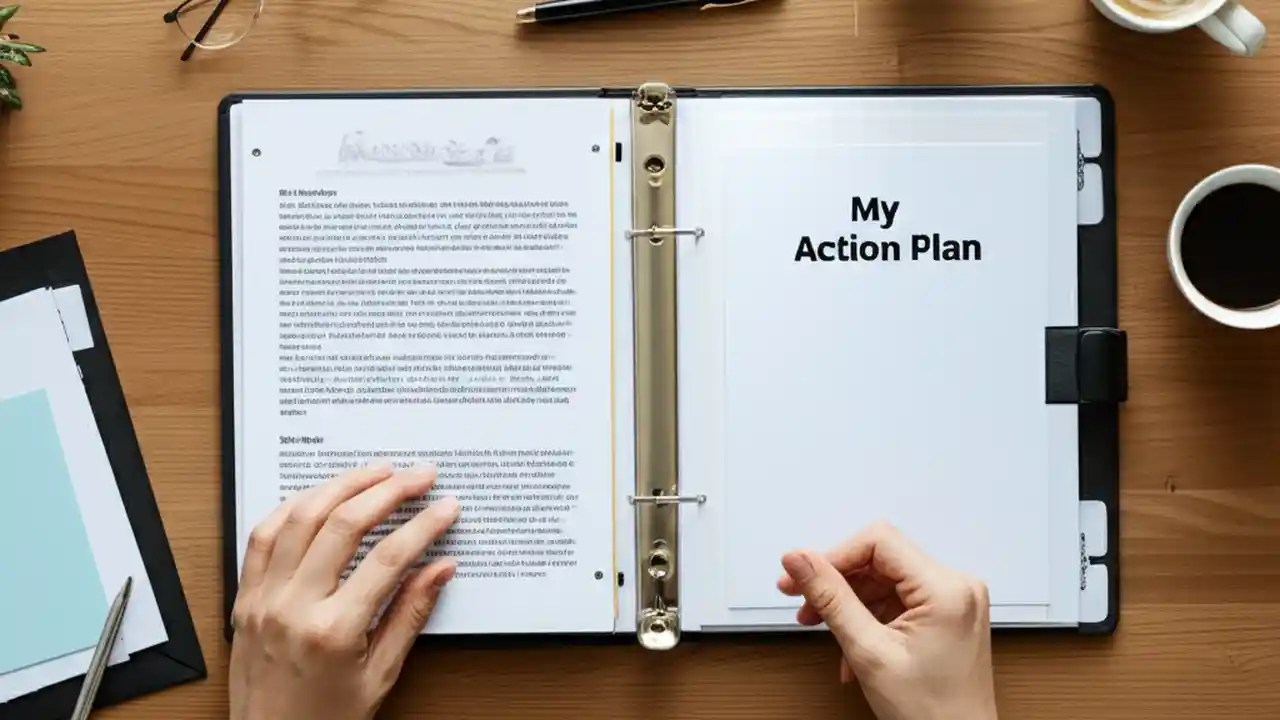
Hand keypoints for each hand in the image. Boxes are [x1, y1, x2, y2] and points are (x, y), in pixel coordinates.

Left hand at [229, 463, 460, 719]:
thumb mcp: (381, 675)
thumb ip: (410, 614)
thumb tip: (441, 567)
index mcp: (334, 632)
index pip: (389, 558)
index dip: (423, 525)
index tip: (446, 506)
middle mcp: (293, 608)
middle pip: (345, 524)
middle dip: (389, 490)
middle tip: (418, 476)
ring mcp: (264, 599)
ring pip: (300, 517)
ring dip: (341, 485)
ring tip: (375, 472)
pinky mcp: (245, 598)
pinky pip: (262, 535)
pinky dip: (293, 507)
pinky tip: (320, 495)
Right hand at [777, 521, 996, 719]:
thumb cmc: (931, 714)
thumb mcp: (869, 652)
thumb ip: (831, 598)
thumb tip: (799, 560)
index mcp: (946, 589)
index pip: (879, 542)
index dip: (834, 556)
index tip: (802, 575)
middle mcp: (956, 586)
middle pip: (880, 560)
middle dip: (836, 581)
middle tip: (800, 599)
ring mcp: (954, 601)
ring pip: (885, 581)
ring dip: (848, 602)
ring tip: (820, 624)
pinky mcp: (947, 615)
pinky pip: (897, 601)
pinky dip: (868, 617)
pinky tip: (849, 643)